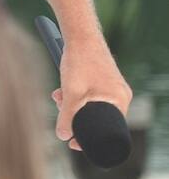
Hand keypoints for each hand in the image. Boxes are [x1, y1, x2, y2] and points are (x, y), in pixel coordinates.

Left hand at [53, 29, 133, 150]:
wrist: (79, 35)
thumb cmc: (80, 62)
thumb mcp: (71, 93)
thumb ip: (67, 116)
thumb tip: (63, 136)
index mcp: (119, 101)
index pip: (108, 129)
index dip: (89, 137)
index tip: (74, 144)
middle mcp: (119, 95)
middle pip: (97, 118)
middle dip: (74, 116)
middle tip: (61, 109)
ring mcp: (111, 87)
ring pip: (89, 106)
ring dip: (71, 105)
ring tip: (58, 96)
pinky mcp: (102, 80)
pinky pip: (89, 95)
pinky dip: (74, 95)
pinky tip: (61, 90)